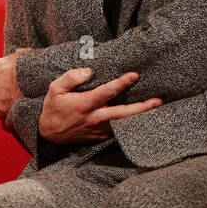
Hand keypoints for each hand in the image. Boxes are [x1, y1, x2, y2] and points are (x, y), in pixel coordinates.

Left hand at [0, 47, 32, 120]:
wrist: (36, 78)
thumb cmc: (33, 65)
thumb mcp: (26, 55)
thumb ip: (20, 53)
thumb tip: (19, 51)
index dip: (2, 78)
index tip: (9, 81)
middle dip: (0, 90)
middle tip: (11, 93)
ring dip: (0, 101)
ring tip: (11, 104)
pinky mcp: (1, 107)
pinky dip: (2, 114)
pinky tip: (9, 114)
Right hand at [38, 68, 162, 144]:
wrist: (49, 133)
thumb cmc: (53, 108)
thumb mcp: (54, 89)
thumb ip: (70, 78)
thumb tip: (89, 71)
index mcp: (84, 104)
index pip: (106, 92)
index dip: (121, 83)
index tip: (134, 75)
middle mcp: (95, 117)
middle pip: (123, 113)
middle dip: (142, 107)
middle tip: (158, 101)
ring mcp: (100, 129)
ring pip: (124, 123)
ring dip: (140, 116)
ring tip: (156, 108)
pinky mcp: (101, 136)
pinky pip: (119, 129)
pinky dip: (131, 123)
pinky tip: (140, 116)